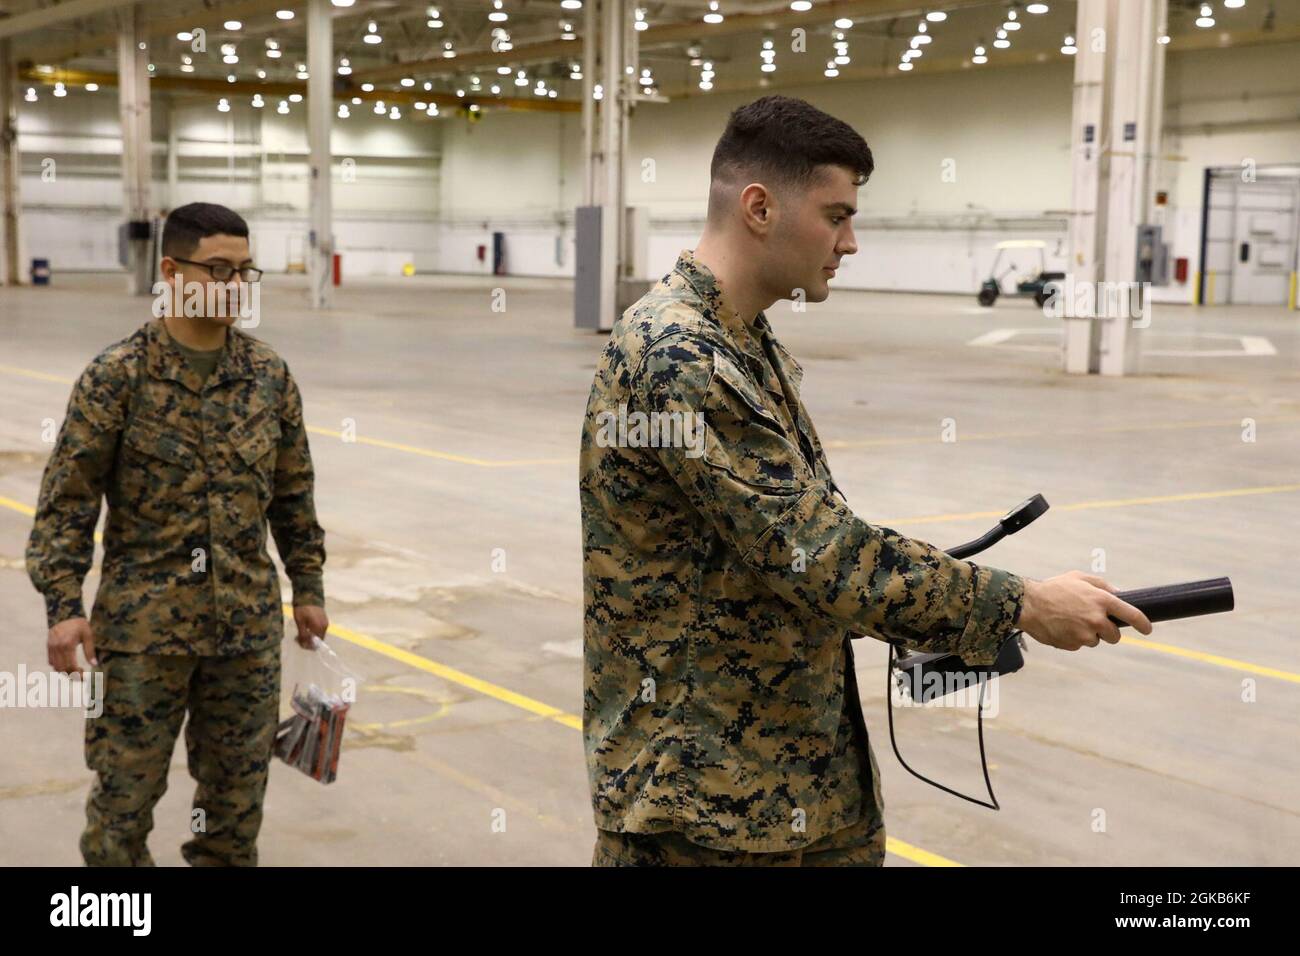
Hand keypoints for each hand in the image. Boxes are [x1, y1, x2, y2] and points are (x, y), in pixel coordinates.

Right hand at [49, 616, 96, 673]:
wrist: (65, 614)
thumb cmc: (80, 625)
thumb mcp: (88, 635)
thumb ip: (90, 651)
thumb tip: (95, 664)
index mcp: (68, 645)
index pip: (70, 666)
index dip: (77, 674)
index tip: (84, 675)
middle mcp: (57, 647)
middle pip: (62, 669)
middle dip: (71, 675)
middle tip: (80, 675)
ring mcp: (51, 647)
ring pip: (55, 666)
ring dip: (64, 671)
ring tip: (75, 670)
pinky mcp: (48, 646)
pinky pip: (51, 661)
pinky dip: (58, 666)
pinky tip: (67, 664)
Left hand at [292, 604, 329, 648]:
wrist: (309, 594)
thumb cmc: (303, 608)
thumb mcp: (300, 622)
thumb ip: (303, 634)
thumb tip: (305, 645)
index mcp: (319, 628)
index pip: (315, 644)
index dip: (306, 645)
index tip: (297, 640)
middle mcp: (325, 627)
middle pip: (317, 640)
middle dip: (307, 640)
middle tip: (297, 637)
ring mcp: (325, 622)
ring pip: (318, 634)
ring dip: (309, 635)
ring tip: (300, 631)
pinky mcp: (324, 619)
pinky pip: (319, 629)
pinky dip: (312, 630)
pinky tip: (305, 626)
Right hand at [1017, 571, 1151, 650]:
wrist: (1028, 604)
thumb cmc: (1053, 588)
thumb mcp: (1079, 577)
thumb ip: (1102, 585)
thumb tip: (1120, 594)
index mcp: (1101, 600)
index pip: (1132, 615)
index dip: (1143, 624)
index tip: (1147, 629)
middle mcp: (1096, 619)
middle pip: (1115, 636)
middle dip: (1108, 631)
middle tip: (1094, 622)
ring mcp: (1084, 634)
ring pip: (1096, 641)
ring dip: (1088, 634)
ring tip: (1070, 621)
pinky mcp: (1072, 645)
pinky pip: (1079, 645)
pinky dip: (1074, 638)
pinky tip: (1062, 627)